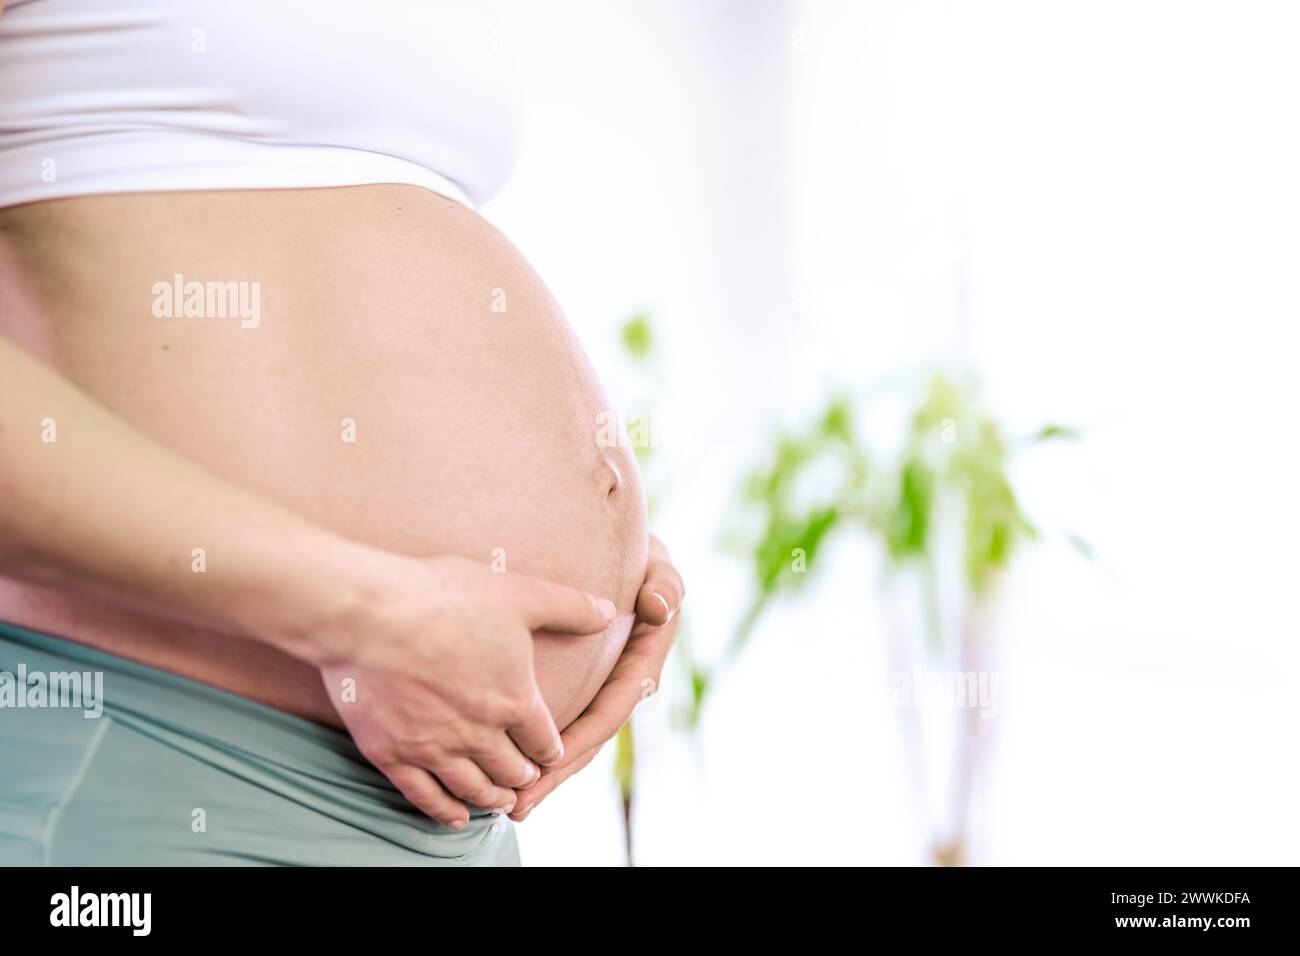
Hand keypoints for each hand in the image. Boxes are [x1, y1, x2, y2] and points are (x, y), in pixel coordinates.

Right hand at [317, 553, 615, 828]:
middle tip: (523, 775)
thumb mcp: (518, 593)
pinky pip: (424, 797)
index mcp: (514, 700)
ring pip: (473, 789)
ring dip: (492, 797)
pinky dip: (445, 812)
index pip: (544, 742)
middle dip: (522, 774)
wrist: (367, 613)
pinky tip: (455, 817)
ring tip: (499, 799)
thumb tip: (611, 612)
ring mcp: (433, 749)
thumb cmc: (443, 596)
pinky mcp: (392, 754)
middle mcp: (479, 733)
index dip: (550, 748)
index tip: (549, 751)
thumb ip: (569, 607)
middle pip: (512, 771)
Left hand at [509, 534, 683, 820]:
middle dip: (555, 775)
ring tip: (511, 807)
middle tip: (520, 804)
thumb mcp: (659, 567)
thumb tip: (658, 607)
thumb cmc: (643, 560)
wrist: (626, 554)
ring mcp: (603, 688)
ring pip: (574, 740)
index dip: (579, 741)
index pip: (609, 711)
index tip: (546, 765)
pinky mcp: (585, 686)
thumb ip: (665, 585)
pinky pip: (562, 724)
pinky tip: (511, 772)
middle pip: (588, 740)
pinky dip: (539, 750)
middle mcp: (623, 685)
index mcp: (641, 664)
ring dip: (545, 775)